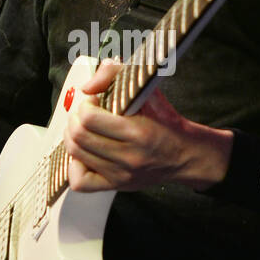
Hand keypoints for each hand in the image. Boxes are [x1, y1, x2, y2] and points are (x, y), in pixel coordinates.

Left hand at [64, 58, 232, 192]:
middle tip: (87, 112)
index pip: (89, 119)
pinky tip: (85, 154)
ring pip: (76, 154)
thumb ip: (118, 74)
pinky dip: (75, 165)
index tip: (95, 100)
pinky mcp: (117, 185)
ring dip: (73, 136)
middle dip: (76, 118)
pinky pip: (80, 182)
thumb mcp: (149, 90)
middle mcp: (129, 156)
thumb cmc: (167, 123)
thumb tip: (89, 85)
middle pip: (79, 136)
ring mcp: (121, 174)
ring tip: (85, 129)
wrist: (186, 154)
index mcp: (138, 132)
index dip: (85, 104)